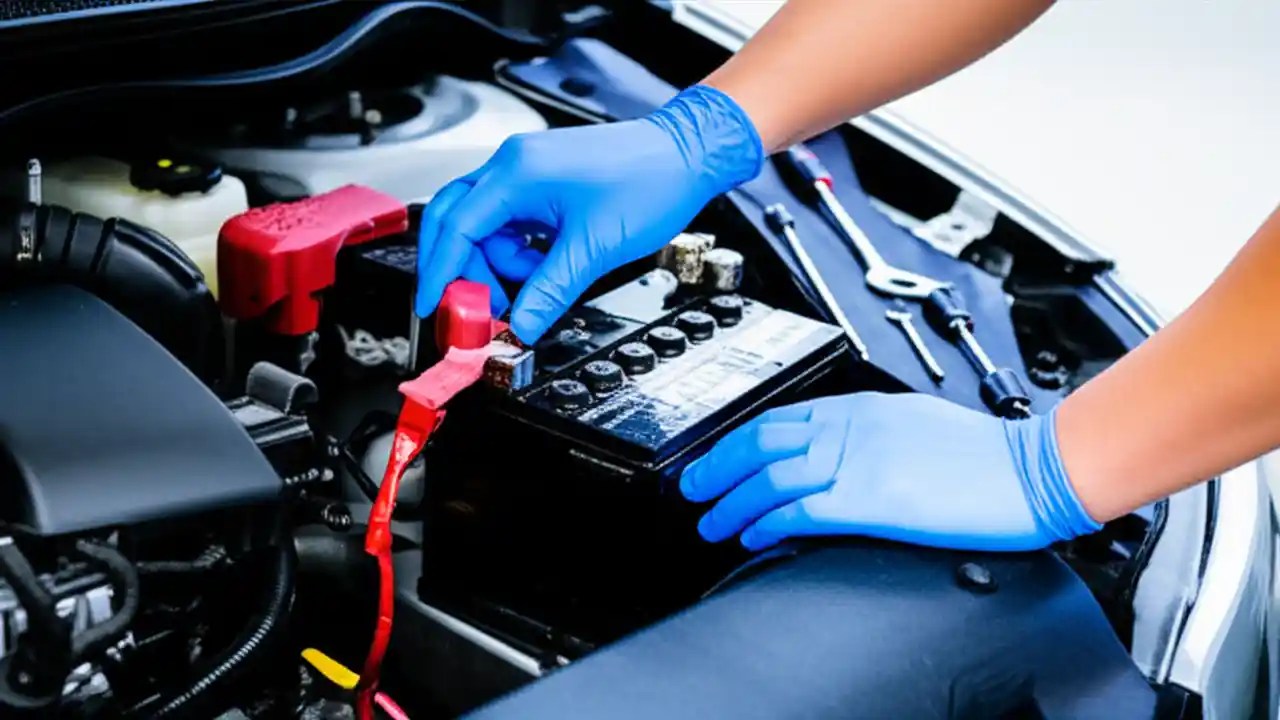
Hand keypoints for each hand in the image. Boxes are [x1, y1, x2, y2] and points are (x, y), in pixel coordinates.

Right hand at [414, 85, 763, 342]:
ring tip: (537, 285)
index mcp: (516, 174)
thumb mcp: (594, 248)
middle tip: (475, 310)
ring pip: (486, 227)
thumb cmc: (650, 182)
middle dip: (461, 270)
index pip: (456, 227)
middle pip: (457, 222)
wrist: (687, 155)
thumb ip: (550, 290)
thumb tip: (520, 326)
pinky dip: (520, 252)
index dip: (441, 273)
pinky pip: (512, 223)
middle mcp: (512, 165)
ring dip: (502, 265)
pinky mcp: (542, 182)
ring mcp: (526, 171)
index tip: (433, 307)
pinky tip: (547, 266)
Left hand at [679, 392, 1100, 552]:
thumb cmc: (988, 454)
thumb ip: (868, 432)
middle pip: (761, 441)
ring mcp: (857, 462)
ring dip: (732, 501)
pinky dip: (766, 523)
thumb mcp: (915, 424)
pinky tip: (752, 535)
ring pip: (770, 477)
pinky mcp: (870, 500)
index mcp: (861, 407)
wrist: (1035, 469)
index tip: (717, 459)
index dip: (738, 441)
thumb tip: (833, 451)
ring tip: (713, 521)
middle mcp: (851, 427)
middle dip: (718, 467)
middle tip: (695, 488)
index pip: (780, 418)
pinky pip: (799, 510)